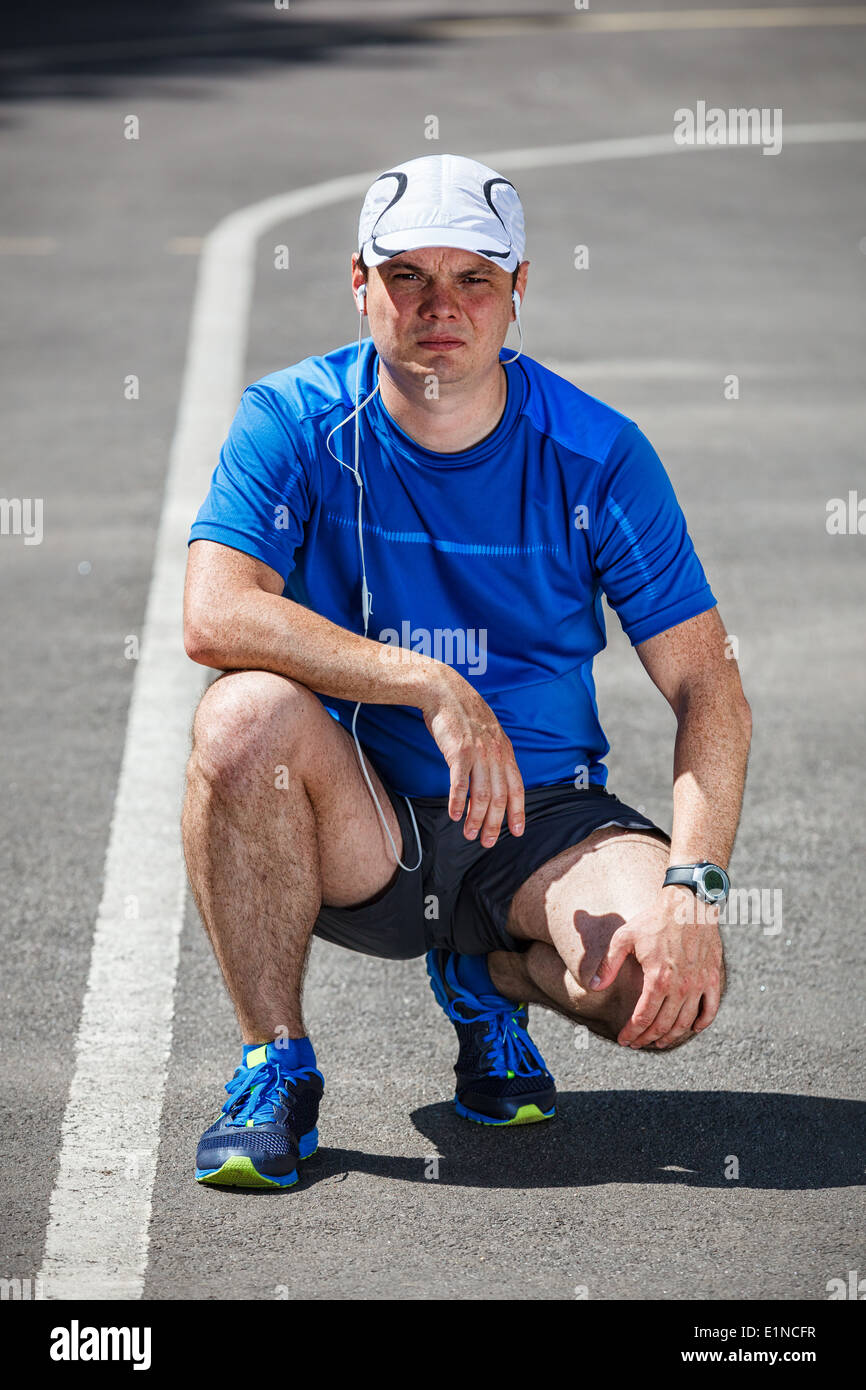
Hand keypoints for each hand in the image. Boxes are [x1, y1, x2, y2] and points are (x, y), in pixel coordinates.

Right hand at [421, 667, 523, 845]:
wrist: (444, 690)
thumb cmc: (462, 713)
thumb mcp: (487, 733)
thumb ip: (493, 754)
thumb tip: (494, 777)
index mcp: (504, 750)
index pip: (517, 787)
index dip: (518, 811)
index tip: (516, 831)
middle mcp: (495, 754)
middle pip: (500, 797)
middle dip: (494, 823)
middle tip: (487, 842)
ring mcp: (478, 753)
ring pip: (482, 794)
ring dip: (476, 818)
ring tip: (470, 834)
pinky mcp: (458, 751)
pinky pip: (460, 783)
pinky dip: (458, 802)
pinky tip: (455, 816)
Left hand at [590, 886, 724, 1047]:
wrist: (689, 903)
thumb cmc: (654, 919)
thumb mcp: (624, 938)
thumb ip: (608, 965)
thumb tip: (592, 986)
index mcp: (658, 978)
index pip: (643, 1017)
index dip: (632, 1032)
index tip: (624, 1040)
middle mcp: (681, 986)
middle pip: (663, 1025)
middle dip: (647, 1039)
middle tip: (637, 1043)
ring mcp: (699, 984)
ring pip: (685, 1023)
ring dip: (671, 1036)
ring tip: (658, 1041)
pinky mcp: (713, 977)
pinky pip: (710, 1010)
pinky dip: (701, 1024)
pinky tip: (691, 1028)